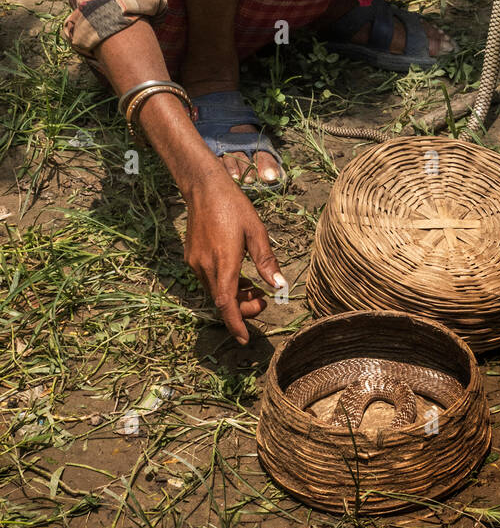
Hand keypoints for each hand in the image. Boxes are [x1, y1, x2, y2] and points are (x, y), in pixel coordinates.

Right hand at [183, 166, 283, 342]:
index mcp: (224, 262)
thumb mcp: (256, 231)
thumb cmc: (234, 206)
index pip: (226, 304)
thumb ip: (267, 261)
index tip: (245, 339)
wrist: (204, 188)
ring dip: (234, 296)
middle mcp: (206, 267)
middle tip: (262, 303)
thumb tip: (280, 287)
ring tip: (253, 288)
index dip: (236, 324)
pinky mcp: (191, 257)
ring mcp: (196, 263)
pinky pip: (209, 280)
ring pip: (215, 291)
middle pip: (222, 301)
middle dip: (242, 310)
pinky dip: (224, 284)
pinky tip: (238, 275)